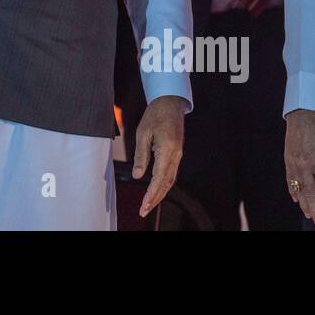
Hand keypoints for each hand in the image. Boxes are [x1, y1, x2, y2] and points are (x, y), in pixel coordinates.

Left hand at [132, 94, 185, 217]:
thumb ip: (141, 156)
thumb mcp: (142, 133)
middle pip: (166, 183)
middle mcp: (176, 155)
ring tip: (148, 205)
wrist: (170, 104)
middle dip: (155, 198)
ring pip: (170, 180)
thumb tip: (137, 176)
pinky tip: (155, 191)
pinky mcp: (176, 155)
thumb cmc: (155, 115)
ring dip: (159, 194)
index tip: (144, 204)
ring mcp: (178, 155)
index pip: (159, 177)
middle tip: (143, 211)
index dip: (152, 193)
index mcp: (168, 149)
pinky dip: (163, 185)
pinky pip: (171, 174)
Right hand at [283, 108, 314, 226]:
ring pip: (298, 189)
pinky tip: (296, 198)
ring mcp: (294, 164)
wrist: (302, 115)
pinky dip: (293, 190)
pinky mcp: (288, 161)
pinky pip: (290, 180)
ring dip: (303, 203)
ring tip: (308, 214)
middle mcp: (305, 166)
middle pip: (310, 193)